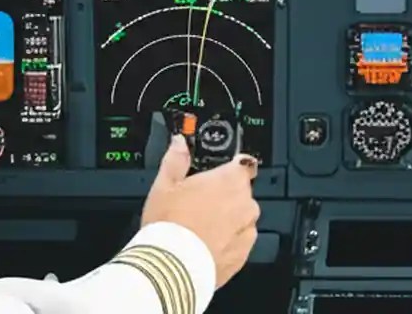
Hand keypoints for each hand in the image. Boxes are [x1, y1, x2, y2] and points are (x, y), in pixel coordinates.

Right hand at [141, 136, 260, 287]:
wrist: (171, 268)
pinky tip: (206, 244)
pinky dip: (227, 242)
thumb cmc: (168, 225)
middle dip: (224, 197)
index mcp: (230, 180)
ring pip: (241, 218)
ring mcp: (247, 230)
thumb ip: (176, 159)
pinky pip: (239, 241)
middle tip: (198, 205)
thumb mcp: (164, 185)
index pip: (244, 164)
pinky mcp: (244, 254)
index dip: (231, 168)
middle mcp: (245, 203)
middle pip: (241, 192)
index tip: (220, 173)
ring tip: (200, 228)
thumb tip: (180, 143)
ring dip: (228, 219)